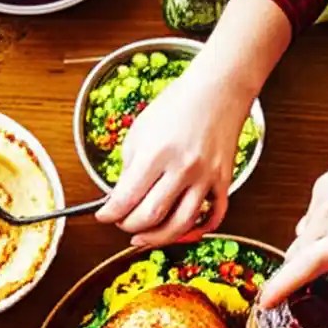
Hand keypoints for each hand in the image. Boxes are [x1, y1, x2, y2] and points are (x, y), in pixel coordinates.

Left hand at [93, 63, 248, 247]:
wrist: (218, 90)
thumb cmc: (177, 105)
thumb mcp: (140, 131)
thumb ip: (130, 167)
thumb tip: (122, 196)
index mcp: (156, 153)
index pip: (126, 198)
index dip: (109, 214)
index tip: (103, 216)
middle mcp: (182, 168)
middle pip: (151, 216)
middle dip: (130, 226)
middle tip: (122, 223)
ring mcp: (206, 177)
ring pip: (181, 224)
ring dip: (158, 238)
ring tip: (144, 238)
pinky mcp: (224, 180)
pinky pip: (213, 215)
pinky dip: (199, 230)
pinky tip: (183, 230)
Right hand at [258, 126, 327, 307]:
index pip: (308, 265)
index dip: (283, 286)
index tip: (265, 302)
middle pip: (297, 254)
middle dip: (295, 273)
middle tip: (306, 290)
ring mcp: (324, 197)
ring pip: (303, 234)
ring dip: (310, 249)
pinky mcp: (323, 183)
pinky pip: (311, 215)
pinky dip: (320, 227)